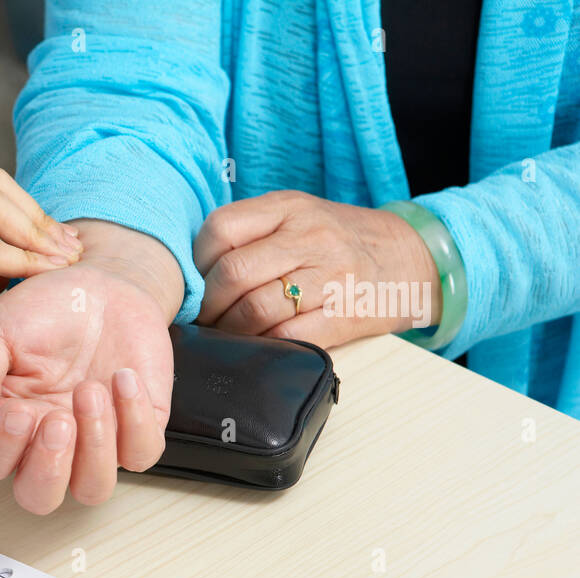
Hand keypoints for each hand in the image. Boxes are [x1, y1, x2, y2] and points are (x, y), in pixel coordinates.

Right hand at [0, 220, 183, 513]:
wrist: (102, 284)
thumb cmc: (44, 311)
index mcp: (5, 426)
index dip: (2, 448)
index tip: (16, 409)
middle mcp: (47, 445)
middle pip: (40, 497)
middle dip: (48, 467)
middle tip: (56, 421)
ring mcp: (94, 443)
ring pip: (93, 488)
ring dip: (94, 447)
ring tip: (90, 391)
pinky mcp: (137, 430)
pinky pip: (141, 453)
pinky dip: (134, 418)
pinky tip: (122, 377)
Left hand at [193, 190, 439, 344]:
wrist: (411, 259)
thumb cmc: (338, 241)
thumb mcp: (298, 216)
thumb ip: (251, 232)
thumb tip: (193, 273)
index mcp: (289, 207)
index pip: (221, 229)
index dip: (196, 263)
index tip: (195, 284)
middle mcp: (309, 236)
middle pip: (233, 273)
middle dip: (208, 305)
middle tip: (204, 319)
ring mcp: (330, 275)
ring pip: (255, 308)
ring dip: (230, 330)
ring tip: (226, 333)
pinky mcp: (344, 314)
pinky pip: (287, 335)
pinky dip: (262, 344)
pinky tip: (257, 343)